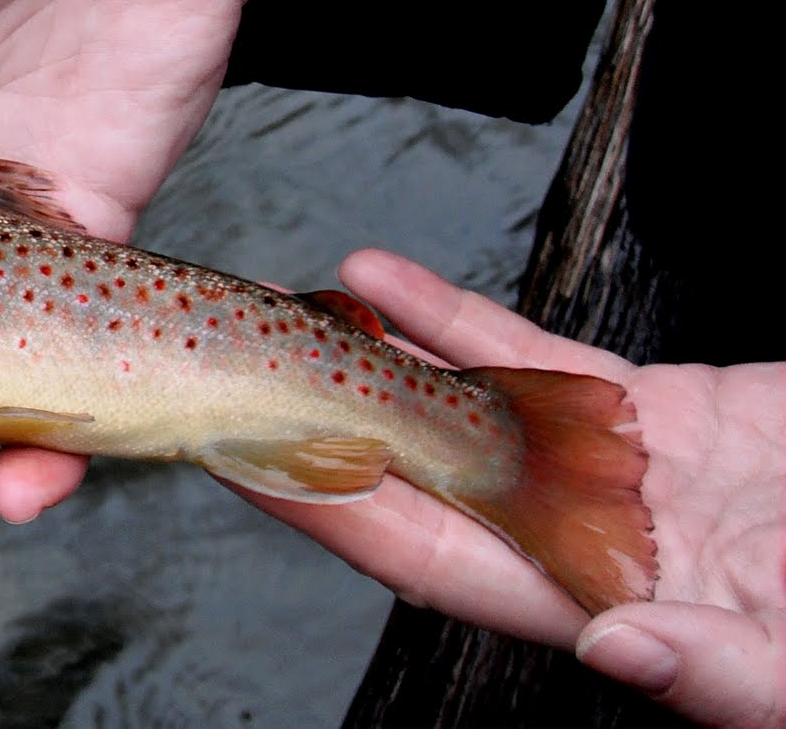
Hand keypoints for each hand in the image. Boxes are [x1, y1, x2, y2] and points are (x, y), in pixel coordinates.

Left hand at [245, 249, 780, 728]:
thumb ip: (731, 674)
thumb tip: (616, 649)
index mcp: (612, 613)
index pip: (436, 561)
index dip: (337, 514)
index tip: (247, 463)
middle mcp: (589, 545)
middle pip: (423, 479)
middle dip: (326, 425)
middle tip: (227, 369)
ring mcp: (616, 473)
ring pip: (466, 406)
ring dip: (374, 359)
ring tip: (285, 307)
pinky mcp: (660, 410)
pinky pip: (537, 357)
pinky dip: (460, 321)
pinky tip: (387, 284)